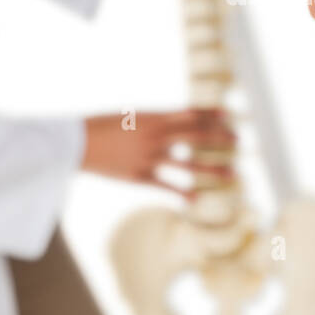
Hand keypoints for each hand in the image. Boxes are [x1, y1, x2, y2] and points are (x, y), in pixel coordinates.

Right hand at [81, 108, 234, 196]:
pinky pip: (165, 185)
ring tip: (232, 174)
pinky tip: (196, 199)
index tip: (228, 117)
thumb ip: (153, 121)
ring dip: (211, 168)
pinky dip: (182, 192)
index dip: (211, 116)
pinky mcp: (139, 176)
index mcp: (153, 117)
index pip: (190, 115)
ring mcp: (148, 158)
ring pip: (187, 164)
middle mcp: (155, 137)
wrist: (76, 143)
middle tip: (237, 141)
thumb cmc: (102, 125)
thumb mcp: (130, 116)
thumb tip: (173, 122)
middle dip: (219, 138)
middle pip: (195, 136)